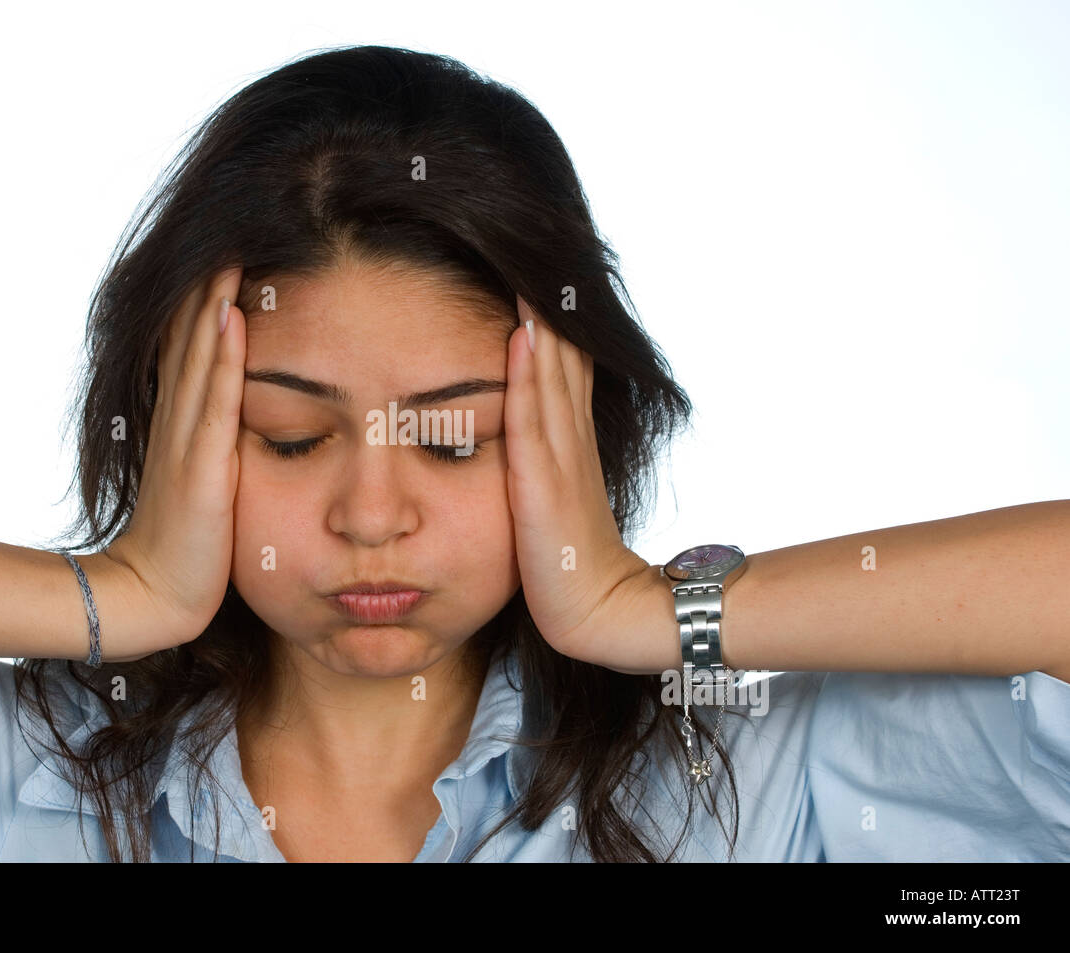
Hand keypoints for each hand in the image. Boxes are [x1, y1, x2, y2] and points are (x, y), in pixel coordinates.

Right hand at [94, 264, 247, 660]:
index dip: (205, 299)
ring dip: (214, 301)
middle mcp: (177, 420)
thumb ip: (213, 447)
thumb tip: (236, 419)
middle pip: (191, 337)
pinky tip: (232, 316)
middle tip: (229, 227)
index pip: (192, 348)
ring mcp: (185, 440)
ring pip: (201, 356)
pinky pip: (215, 401)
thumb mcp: (201, 483)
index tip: (228, 251)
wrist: (153, 596)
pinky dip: (223, 356)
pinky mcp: (202, 467)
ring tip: (232, 251)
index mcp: (180, 424)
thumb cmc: (184, 548)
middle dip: (209, 283)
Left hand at [504, 295, 664, 672]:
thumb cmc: (571, 562)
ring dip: (539, 321)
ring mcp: (560, 457)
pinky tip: (522, 337)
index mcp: (570, 440)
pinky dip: (528, 375)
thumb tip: (525, 431)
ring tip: (524, 269)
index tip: (534, 269)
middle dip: (547, 304)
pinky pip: (533, 420)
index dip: (551, 318)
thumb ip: (547, 461)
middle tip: (532, 245)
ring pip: (549, 374)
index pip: (563, 365)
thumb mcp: (557, 497)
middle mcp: (570, 438)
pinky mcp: (544, 484)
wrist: (598, 610)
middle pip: (561, 356)